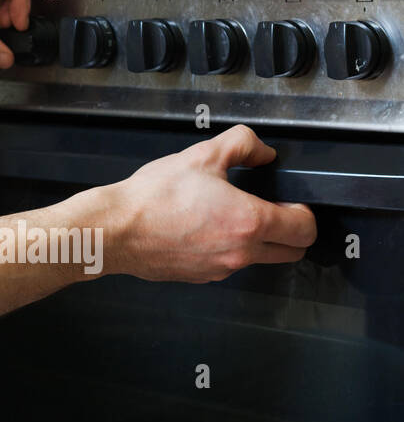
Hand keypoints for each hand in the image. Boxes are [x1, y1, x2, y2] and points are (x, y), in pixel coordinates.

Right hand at [100, 124, 316, 282]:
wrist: (115, 229)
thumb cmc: (153, 197)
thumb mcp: (201, 155)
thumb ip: (242, 145)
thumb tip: (263, 152)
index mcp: (249, 221)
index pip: (306, 229)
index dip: (305, 212)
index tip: (291, 202)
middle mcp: (241, 252)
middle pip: (293, 252)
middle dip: (290, 232)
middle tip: (269, 210)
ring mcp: (221, 269)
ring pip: (259, 259)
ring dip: (256, 241)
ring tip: (225, 214)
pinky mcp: (201, 277)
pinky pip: (228, 265)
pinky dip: (225, 249)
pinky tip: (201, 228)